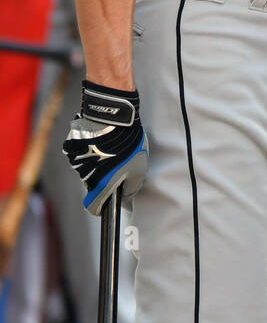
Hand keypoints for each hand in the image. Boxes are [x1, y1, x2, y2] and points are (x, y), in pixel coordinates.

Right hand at [62, 81, 148, 214]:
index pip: (93, 208)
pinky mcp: (71, 147)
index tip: (108, 201)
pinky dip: (88, 149)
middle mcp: (84, 176)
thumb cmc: (128, 142)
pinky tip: (99, 138)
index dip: (102, 207)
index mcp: (100, 185)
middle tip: (116, 162)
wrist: (111, 114)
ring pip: (86, 168)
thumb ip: (132, 187)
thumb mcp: (139, 167)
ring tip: (109, 146)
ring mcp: (76, 161)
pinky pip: (80, 153)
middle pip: (92, 185)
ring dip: (96, 162)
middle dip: (102, 178)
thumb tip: (126, 197)